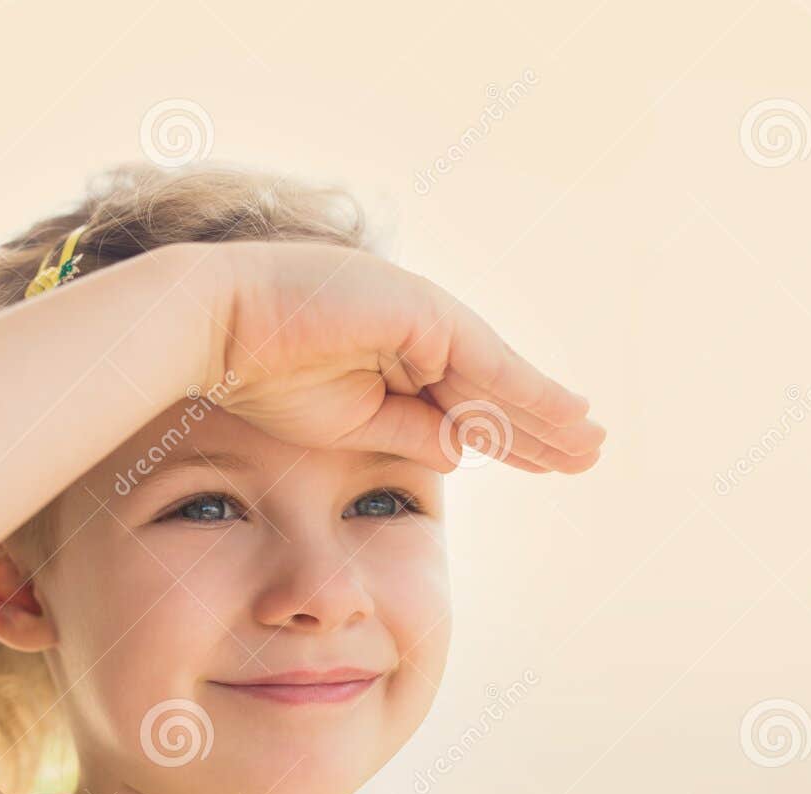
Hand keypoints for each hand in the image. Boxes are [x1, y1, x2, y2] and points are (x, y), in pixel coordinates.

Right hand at [202, 240, 605, 473]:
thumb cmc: (263, 376)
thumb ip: (412, 435)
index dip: (507, 438)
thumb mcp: (353, 425)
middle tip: (588, 457)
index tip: (545, 465)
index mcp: (395, 357)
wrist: (218, 327)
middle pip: (493, 390)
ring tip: (593, 446)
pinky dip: (533, 392)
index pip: (464, 405)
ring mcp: (425, 316)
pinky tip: (572, 416)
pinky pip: (489, 364)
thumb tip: (467, 454)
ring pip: (501, 378)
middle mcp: (419, 331)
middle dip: (542, 428)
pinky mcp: (427, 311)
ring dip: (551, 415)